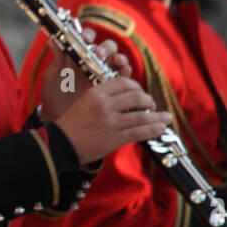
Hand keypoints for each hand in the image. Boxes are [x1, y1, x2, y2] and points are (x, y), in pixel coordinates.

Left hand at [40, 27, 132, 119]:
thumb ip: (56, 59)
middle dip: (106, 48)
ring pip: (118, 61)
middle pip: (107, 48)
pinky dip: (126, 74)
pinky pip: (123, 78)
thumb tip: (52, 40)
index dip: (89, 35)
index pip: (87, 39)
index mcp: (78, 55)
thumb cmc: (54, 94)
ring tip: (118, 62)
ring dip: (121, 58)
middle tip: (100, 54)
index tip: (86, 39)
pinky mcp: (112, 88)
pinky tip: (125, 74)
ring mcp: (104, 74)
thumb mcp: (52, 76)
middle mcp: (93, 62)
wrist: (59, 115)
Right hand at [51, 76, 170, 165]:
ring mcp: (110, 122)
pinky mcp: (114, 138)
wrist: (61, 143)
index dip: (136, 86)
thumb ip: (103, 97)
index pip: (124, 82)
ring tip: (166, 117)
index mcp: (95, 93)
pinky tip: (160, 128)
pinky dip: (153, 130)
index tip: (140, 92)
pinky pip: (139, 132)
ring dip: (158, 117)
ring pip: (142, 116)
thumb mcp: (84, 102)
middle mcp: (104, 105)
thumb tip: (127, 97)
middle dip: (149, 101)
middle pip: (137, 97)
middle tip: (152, 105)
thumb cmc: (72, 123)